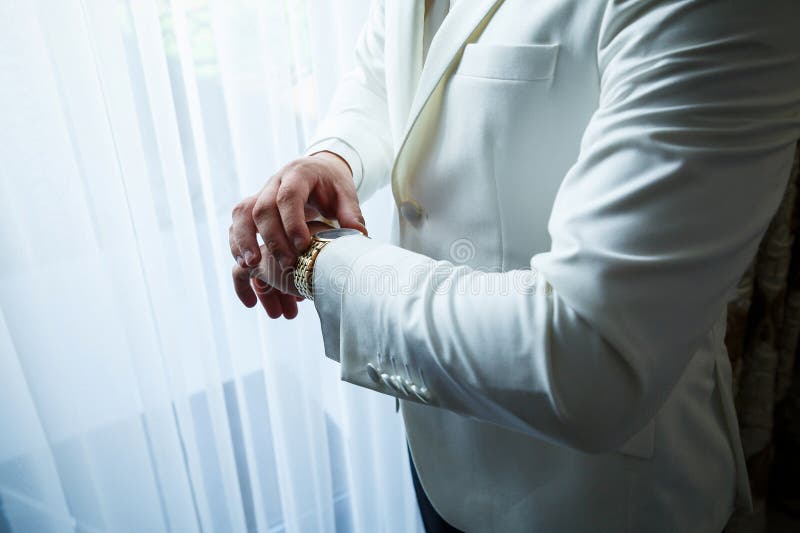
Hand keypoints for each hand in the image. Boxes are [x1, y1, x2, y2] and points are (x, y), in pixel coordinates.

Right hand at [229, 151, 366, 271]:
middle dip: (272, 238)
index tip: (302, 246)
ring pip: (243, 213)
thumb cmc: (333, 185)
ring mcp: (260, 192)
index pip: (289, 195)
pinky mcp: (253, 206)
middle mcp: (275, 181)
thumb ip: (351, 214)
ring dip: (245, 240)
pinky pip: (237, 222)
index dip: (292, 221)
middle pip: (263, 207)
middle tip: (286, 264)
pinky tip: (244, 264)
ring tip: (252, 266)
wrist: (319, 171)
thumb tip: (359, 236)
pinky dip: (237, 242)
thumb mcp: (346, 194)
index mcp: (299, 174)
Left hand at [231, 221, 337, 318]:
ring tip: (280, 314)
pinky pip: (240, 273)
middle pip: (277, 263)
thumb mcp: (342, 262)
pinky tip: (250, 304)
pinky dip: (243, 289)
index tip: (305, 296)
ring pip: (260, 269)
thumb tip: (326, 285)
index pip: (294, 253)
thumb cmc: (349, 265)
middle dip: (282, 289)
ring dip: (269, 293)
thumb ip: (330, 267)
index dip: (297, 276)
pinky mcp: (256, 261)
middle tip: (292, 310)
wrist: (337, 262)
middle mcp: (287, 234)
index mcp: (309, 232)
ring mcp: (270, 246)